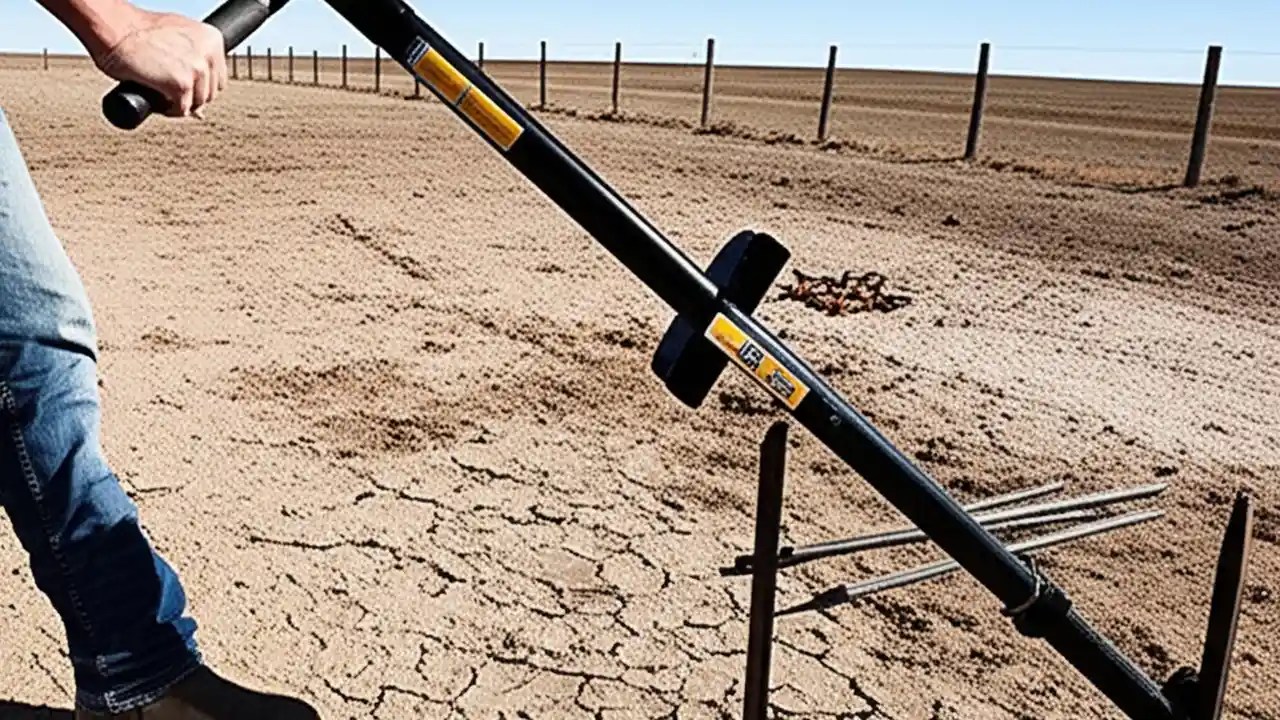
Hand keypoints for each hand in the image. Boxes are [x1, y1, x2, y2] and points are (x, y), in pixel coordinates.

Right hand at [92, 10, 227, 118]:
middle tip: (168, 90)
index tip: (182, 84)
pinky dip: (167, 110)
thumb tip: (201, 100)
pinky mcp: (182, 85)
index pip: (217, 78)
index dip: (198, 86)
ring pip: (197, 104)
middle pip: (209, 93)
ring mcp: (197, 70)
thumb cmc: (137, 30)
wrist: (114, 28)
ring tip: (159, 93)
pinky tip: (156, 100)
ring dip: (178, 104)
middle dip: (190, 96)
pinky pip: (181, 110)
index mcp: (212, 39)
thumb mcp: (175, 37)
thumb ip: (192, 59)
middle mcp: (209, 53)